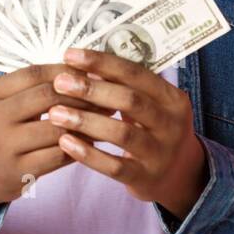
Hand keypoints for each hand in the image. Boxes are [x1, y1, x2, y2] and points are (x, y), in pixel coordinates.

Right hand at [0, 62, 114, 219]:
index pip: (33, 74)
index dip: (65, 71)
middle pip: (46, 97)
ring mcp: (4, 148)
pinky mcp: (17, 173)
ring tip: (104, 117)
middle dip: (80, 94)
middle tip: (104, 94)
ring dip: (85, 121)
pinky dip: (79, 146)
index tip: (88, 72)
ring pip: (55, 128)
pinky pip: (58, 156)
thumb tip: (77, 71)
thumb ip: (26, 88)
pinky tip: (92, 140)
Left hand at [44, 47, 208, 218]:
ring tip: (55, 113)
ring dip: (85, 121)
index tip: (70, 55)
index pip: (136, 73)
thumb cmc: (153, 129)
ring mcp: (160, 153)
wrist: (178, 175)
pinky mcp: (145, 178)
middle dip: (91, 90)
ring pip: (121, 133)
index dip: (102, 62)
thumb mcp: (148, 105)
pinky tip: (64, 142)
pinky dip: (88, 153)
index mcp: (173, 98)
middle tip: (60, 83)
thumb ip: (122, 86)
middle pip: (130, 100)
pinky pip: (113, 166)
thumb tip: (85, 66)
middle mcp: (172, 124)